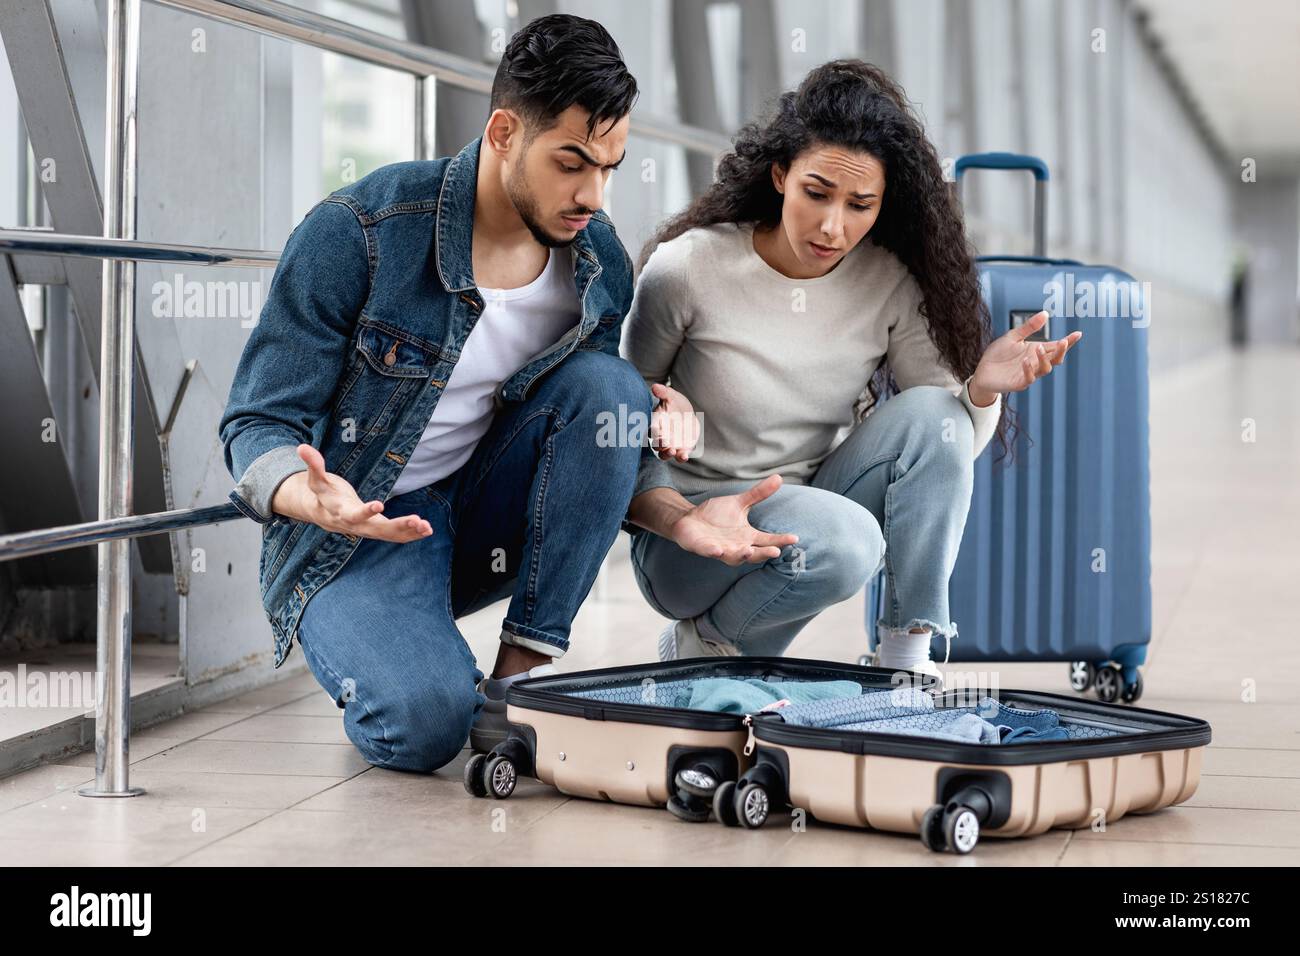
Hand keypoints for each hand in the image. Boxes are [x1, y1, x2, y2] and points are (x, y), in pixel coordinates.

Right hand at [271, 444, 432, 542]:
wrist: (323, 514)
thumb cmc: (323, 494)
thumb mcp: (316, 480)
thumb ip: (313, 465)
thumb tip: (301, 447)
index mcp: (340, 513)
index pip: (353, 515)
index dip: (365, 512)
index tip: (379, 505)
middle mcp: (355, 526)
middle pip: (377, 529)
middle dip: (397, 526)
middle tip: (417, 521)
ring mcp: (367, 530)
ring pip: (389, 535)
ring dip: (409, 532)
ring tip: (427, 527)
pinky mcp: (377, 530)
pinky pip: (394, 536)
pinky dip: (411, 534)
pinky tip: (427, 530)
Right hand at [649, 383, 699, 461]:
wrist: (687, 414)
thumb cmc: (675, 404)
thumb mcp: (671, 396)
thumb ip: (663, 393)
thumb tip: (655, 387)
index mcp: (656, 424)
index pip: (651, 430)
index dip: (654, 433)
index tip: (658, 433)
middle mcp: (660, 437)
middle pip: (656, 445)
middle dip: (660, 445)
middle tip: (666, 444)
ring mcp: (670, 445)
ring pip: (664, 454)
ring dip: (667, 454)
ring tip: (673, 452)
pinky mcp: (680, 450)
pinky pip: (678, 456)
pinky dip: (680, 458)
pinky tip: (684, 456)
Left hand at [669, 474, 798, 565]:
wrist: (690, 520)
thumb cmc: (717, 515)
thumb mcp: (739, 503)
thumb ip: (758, 494)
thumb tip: (779, 477)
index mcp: (747, 536)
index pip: (768, 540)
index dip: (781, 540)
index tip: (795, 538)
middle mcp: (737, 546)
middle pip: (754, 553)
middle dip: (763, 553)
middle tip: (775, 551)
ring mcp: (721, 549)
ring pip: (733, 557)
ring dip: (741, 555)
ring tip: (749, 550)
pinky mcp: (704, 548)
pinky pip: (710, 552)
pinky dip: (714, 551)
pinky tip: (718, 550)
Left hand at [969, 311, 1081, 405]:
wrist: (982, 370)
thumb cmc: (998, 354)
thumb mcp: (1013, 336)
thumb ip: (1029, 327)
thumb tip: (1045, 314)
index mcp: (1037, 351)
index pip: (1056, 346)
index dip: (1068, 341)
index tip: (1078, 334)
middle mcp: (1036, 363)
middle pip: (1056, 359)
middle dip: (1062, 351)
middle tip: (1063, 342)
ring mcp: (1029, 374)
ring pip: (1045, 369)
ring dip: (1044, 359)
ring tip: (1038, 348)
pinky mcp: (1018, 383)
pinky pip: (1028, 378)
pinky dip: (1028, 370)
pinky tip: (1025, 361)